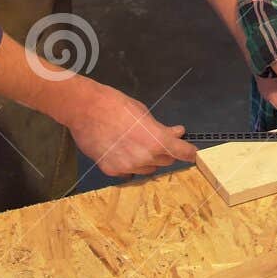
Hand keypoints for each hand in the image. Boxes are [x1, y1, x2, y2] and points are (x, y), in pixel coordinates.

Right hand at [65, 80, 197, 175]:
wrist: (84, 109)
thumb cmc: (116, 105)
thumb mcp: (144, 113)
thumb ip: (160, 128)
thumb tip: (177, 133)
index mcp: (157, 141)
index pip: (182, 153)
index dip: (189, 152)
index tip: (192, 153)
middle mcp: (145, 158)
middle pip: (166, 161)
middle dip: (165, 151)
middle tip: (157, 140)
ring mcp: (128, 167)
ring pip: (147, 168)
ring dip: (148, 159)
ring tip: (134, 143)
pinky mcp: (112, 171)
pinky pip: (129, 172)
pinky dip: (129, 164)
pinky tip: (121, 151)